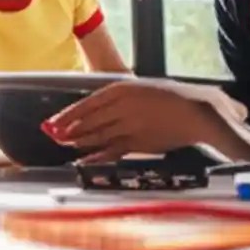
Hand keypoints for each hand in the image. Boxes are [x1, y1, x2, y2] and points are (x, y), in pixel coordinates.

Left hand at [45, 79, 219, 163]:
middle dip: (69, 129)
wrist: (196, 111)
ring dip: (79, 141)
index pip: (88, 103)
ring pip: (98, 136)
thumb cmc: (169, 97)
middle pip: (90, 121)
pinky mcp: (139, 143)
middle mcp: (123, 107)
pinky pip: (113, 151)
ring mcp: (130, 126)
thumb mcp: (140, 89)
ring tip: (64, 144)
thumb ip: (118, 98)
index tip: (53, 121)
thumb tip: (95, 108)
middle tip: (53, 135)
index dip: (69, 114)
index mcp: (123, 89)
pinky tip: (84, 160)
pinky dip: (97, 156)